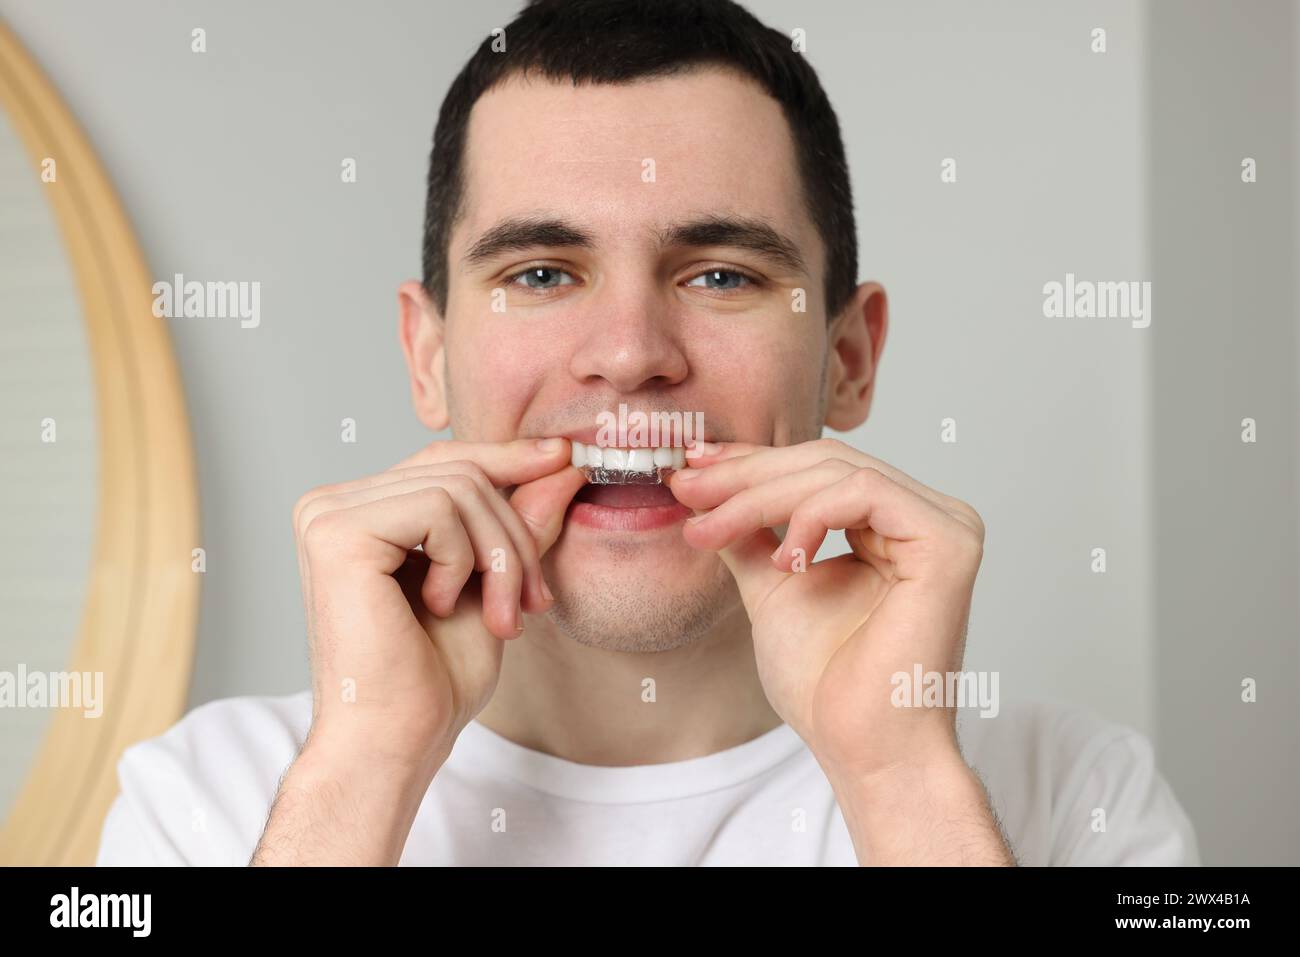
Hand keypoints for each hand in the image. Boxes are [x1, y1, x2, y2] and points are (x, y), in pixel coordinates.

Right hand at [290, 437, 583, 775]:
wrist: (395, 742)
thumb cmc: (433, 681)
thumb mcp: (494, 585)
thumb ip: (518, 523)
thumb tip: (560, 465)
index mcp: (361, 514)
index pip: (445, 462)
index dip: (507, 458)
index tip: (564, 458)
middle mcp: (333, 505)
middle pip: (461, 471)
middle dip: (513, 538)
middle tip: (530, 604)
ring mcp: (328, 514)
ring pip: (460, 487)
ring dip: (500, 558)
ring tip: (499, 617)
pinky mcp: (337, 532)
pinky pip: (439, 509)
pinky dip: (464, 562)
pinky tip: (441, 608)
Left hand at [669, 438, 985, 779]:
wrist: (862, 748)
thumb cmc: (827, 684)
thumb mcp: (772, 588)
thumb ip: (750, 535)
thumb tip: (704, 488)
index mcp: (891, 524)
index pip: (816, 469)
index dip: (750, 463)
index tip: (689, 469)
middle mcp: (924, 515)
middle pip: (823, 462)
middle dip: (744, 475)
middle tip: (684, 489)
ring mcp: (942, 524)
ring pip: (836, 471)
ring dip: (759, 496)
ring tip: (710, 530)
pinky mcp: (947, 540)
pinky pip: (865, 493)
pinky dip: (810, 515)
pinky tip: (784, 561)